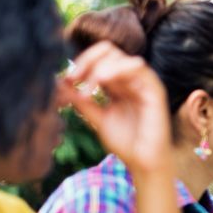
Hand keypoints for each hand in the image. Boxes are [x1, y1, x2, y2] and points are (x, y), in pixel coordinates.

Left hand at [59, 41, 171, 173]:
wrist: (144, 162)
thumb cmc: (126, 142)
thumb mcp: (97, 118)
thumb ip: (81, 101)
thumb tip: (58, 83)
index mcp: (118, 84)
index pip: (99, 57)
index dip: (81, 62)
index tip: (67, 80)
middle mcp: (131, 79)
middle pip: (108, 51)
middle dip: (86, 61)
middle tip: (73, 79)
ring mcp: (144, 83)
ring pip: (120, 57)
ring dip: (98, 68)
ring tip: (87, 90)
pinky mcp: (154, 90)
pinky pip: (138, 68)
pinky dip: (117, 69)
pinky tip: (102, 81)